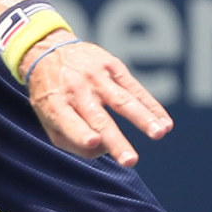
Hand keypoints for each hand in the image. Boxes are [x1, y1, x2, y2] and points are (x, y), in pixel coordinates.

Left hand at [23, 32, 172, 166]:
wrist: (48, 51)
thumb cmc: (51, 95)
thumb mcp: (46, 117)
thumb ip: (70, 140)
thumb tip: (102, 150)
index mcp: (55, 104)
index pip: (68, 122)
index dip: (80, 133)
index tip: (93, 141)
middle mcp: (75, 91)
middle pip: (98, 119)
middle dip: (115, 140)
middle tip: (131, 160)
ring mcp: (94, 77)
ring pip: (122, 100)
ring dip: (142, 118)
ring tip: (158, 133)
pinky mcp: (111, 66)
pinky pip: (135, 88)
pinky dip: (151, 106)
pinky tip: (164, 122)